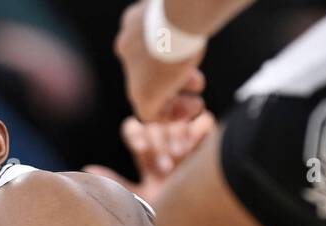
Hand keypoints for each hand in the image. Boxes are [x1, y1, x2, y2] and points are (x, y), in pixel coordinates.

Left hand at [85, 111, 215, 205]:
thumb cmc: (166, 216)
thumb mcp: (138, 198)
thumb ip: (116, 182)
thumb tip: (87, 169)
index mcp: (146, 157)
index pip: (135, 130)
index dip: (137, 135)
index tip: (140, 147)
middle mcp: (166, 146)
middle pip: (156, 124)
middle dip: (158, 142)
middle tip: (163, 164)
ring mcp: (188, 142)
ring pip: (176, 122)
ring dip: (176, 138)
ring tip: (179, 157)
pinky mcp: (210, 142)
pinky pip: (204, 122)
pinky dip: (198, 132)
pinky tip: (194, 149)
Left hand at [115, 1, 206, 122]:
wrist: (180, 14)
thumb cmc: (188, 7)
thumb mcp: (182, 10)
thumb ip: (182, 18)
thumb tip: (197, 12)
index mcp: (134, 23)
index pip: (146, 48)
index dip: (169, 58)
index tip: (190, 62)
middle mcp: (128, 45)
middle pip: (148, 70)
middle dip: (175, 78)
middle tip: (198, 83)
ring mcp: (131, 70)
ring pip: (148, 92)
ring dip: (174, 100)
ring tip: (197, 103)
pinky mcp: (140, 92)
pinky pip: (150, 113)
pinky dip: (172, 115)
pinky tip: (194, 108)